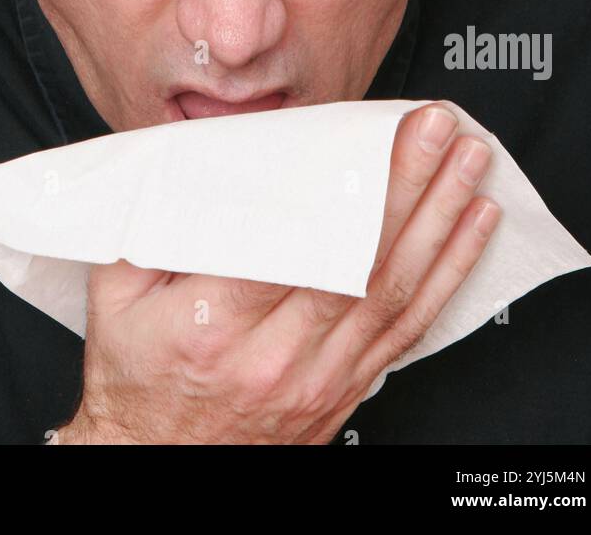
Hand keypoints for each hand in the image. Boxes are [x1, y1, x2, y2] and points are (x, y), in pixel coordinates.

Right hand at [52, 103, 499, 444]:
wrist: (156, 462)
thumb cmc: (137, 377)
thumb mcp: (117, 291)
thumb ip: (152, 224)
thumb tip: (198, 157)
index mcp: (214, 323)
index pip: (296, 247)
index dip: (343, 192)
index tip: (370, 139)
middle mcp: (276, 355)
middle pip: (361, 262)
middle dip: (409, 185)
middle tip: (438, 129)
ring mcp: (320, 377)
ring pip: (397, 291)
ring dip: (441, 219)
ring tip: (469, 162)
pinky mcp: (346, 388)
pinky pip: (409, 327)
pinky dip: (450, 273)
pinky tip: (473, 227)